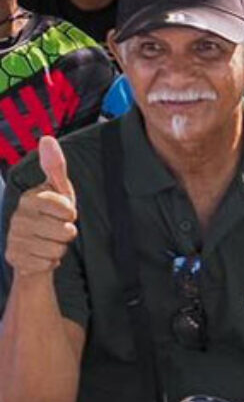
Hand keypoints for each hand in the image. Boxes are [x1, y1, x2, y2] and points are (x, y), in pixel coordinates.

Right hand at [6, 135, 78, 276]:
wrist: (35, 248)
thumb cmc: (51, 217)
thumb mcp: (59, 192)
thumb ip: (55, 167)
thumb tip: (47, 138)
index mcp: (29, 199)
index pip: (66, 209)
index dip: (71, 214)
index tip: (64, 213)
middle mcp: (17, 217)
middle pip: (64, 231)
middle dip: (67, 234)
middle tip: (57, 230)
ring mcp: (14, 238)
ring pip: (57, 249)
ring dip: (59, 248)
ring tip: (50, 241)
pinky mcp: (15, 258)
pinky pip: (48, 263)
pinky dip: (51, 262)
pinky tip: (42, 254)